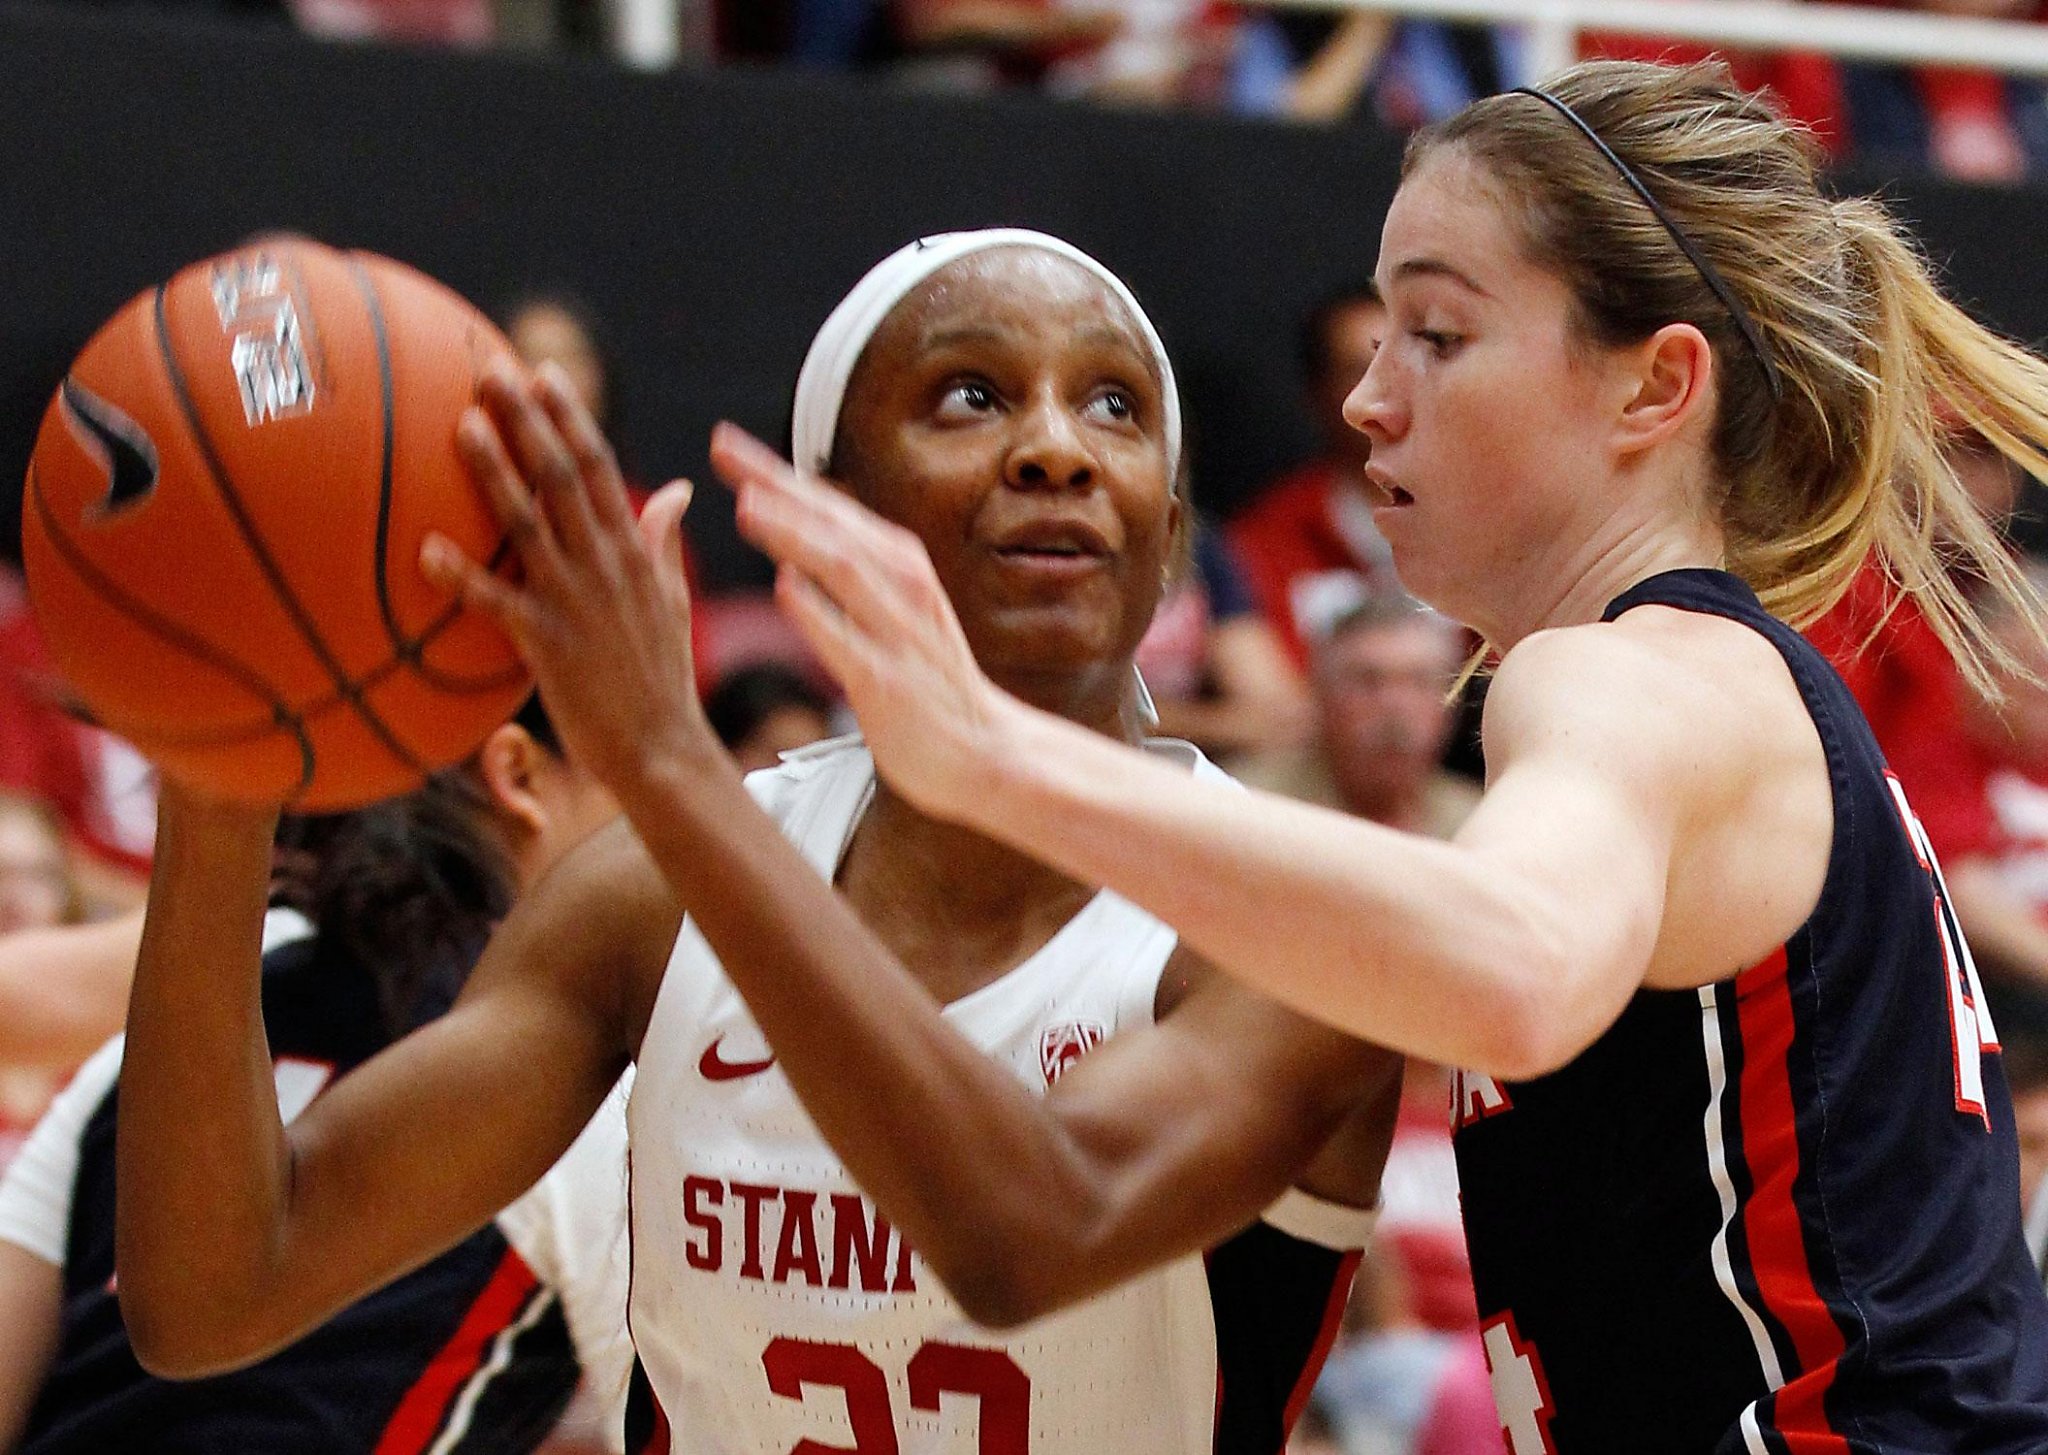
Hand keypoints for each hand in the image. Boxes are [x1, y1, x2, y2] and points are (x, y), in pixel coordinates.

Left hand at [421, 362, 719, 798]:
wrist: (662, 748)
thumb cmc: (662, 678)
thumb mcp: (673, 599)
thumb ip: (663, 540)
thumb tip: (678, 491)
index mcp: (633, 551)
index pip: (601, 467)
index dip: (570, 417)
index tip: (543, 373)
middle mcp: (605, 565)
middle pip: (563, 477)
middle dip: (527, 420)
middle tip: (490, 371)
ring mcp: (576, 602)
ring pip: (529, 523)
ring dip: (495, 472)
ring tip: (462, 425)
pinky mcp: (548, 644)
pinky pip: (498, 603)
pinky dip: (463, 576)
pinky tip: (425, 549)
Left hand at [712, 423, 1018, 823]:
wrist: (984, 749)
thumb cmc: (930, 679)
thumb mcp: (897, 606)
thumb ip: (854, 568)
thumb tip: (799, 528)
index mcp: (897, 564)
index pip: (827, 507)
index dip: (775, 472)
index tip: (726, 443)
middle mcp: (901, 586)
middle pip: (831, 522)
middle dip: (776, 483)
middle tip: (722, 449)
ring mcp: (897, 632)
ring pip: (843, 570)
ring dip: (796, 534)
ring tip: (748, 506)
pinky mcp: (888, 682)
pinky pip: (850, 641)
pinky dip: (820, 612)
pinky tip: (786, 588)